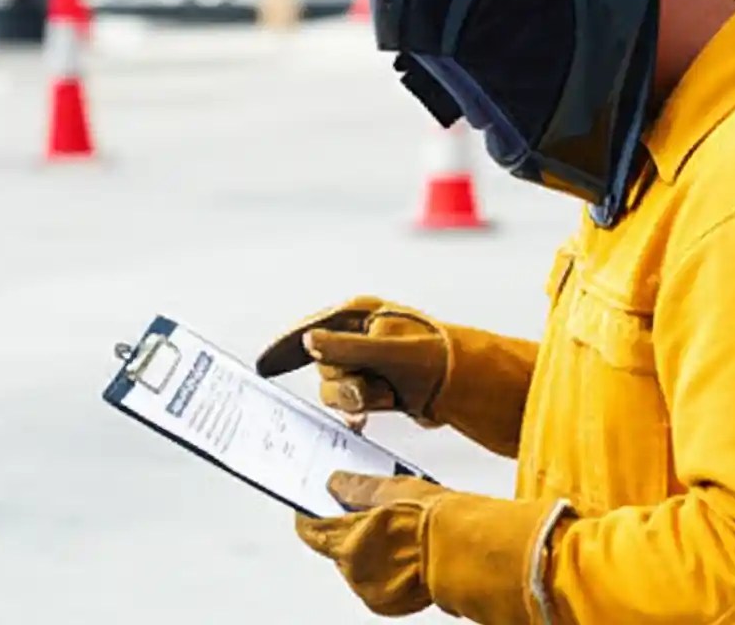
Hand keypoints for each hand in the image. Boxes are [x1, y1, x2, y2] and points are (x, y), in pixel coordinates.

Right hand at [257, 296, 448, 431]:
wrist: (470, 386)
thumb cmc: (436, 359)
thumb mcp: (389, 352)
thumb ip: (346, 348)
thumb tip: (309, 342)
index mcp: (361, 315)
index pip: (312, 328)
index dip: (286, 347)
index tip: (264, 367)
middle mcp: (361, 335)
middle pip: (322, 366)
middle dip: (341, 383)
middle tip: (368, 390)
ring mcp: (370, 362)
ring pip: (335, 388)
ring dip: (356, 398)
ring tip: (386, 397)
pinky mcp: (378, 386)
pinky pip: (351, 402)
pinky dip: (358, 411)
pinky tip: (366, 418)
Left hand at [295, 472, 573, 622]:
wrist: (470, 553)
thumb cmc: (438, 522)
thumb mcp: (395, 489)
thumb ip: (359, 487)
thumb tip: (336, 481)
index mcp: (348, 544)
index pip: (310, 529)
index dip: (308, 513)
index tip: (310, 502)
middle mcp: (354, 572)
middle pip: (335, 546)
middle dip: (348, 528)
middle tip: (369, 510)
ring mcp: (371, 590)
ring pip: (357, 562)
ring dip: (368, 546)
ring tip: (394, 527)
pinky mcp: (389, 602)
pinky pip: (376, 579)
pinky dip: (383, 564)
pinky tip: (403, 546)